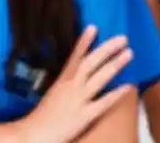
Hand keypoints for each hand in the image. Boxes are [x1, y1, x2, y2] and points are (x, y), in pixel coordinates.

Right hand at [12, 26, 134, 142]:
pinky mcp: (84, 115)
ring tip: (129, 53)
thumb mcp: (52, 96)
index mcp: (62, 82)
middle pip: (90, 63)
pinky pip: (104, 102)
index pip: (74, 57)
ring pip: (100, 78)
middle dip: (106, 49)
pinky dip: (117, 94)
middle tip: (123, 38)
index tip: (93, 27)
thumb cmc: (40, 119)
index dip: (84, 42)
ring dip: (115, 64)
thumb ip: (64, 87)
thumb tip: (74, 79)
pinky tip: (129, 86)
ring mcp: (78, 100)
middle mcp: (71, 87)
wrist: (30, 136)